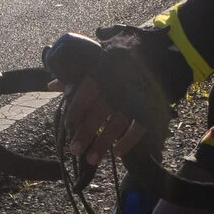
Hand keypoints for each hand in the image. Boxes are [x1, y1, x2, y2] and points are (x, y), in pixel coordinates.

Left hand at [57, 27, 186, 170]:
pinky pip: (139, 128)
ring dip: (103, 143)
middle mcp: (119, 84)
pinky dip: (128, 141)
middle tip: (74, 150)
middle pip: (99, 111)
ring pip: (117, 123)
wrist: (161, 55)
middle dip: (85, 132)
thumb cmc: (123, 59)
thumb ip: (78, 73)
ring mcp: (136, 97)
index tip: (68, 126)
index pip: (86, 90)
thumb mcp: (100, 61)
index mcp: (105, 69)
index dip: (76, 110)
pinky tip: (117, 152)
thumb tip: (51, 85)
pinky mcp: (151, 107)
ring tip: (92, 159)